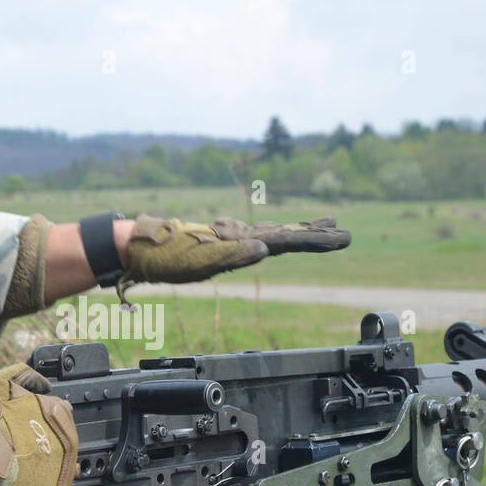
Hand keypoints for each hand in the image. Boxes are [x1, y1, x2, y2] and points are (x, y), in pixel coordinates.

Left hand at [117, 214, 350, 302]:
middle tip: (345, 232)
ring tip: (325, 226)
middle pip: (287, 232)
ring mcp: (232, 238)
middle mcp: (241, 235)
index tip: (342, 237)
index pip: (288, 239)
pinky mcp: (221, 245)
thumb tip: (267, 248)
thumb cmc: (167, 257)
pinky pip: (257, 241)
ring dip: (300, 232)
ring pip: (275, 233)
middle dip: (317, 233)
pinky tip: (274, 240)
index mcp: (241, 239)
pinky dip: (275, 238)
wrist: (139, 248)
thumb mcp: (201, 259)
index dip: (316, 240)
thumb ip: (233, 254)